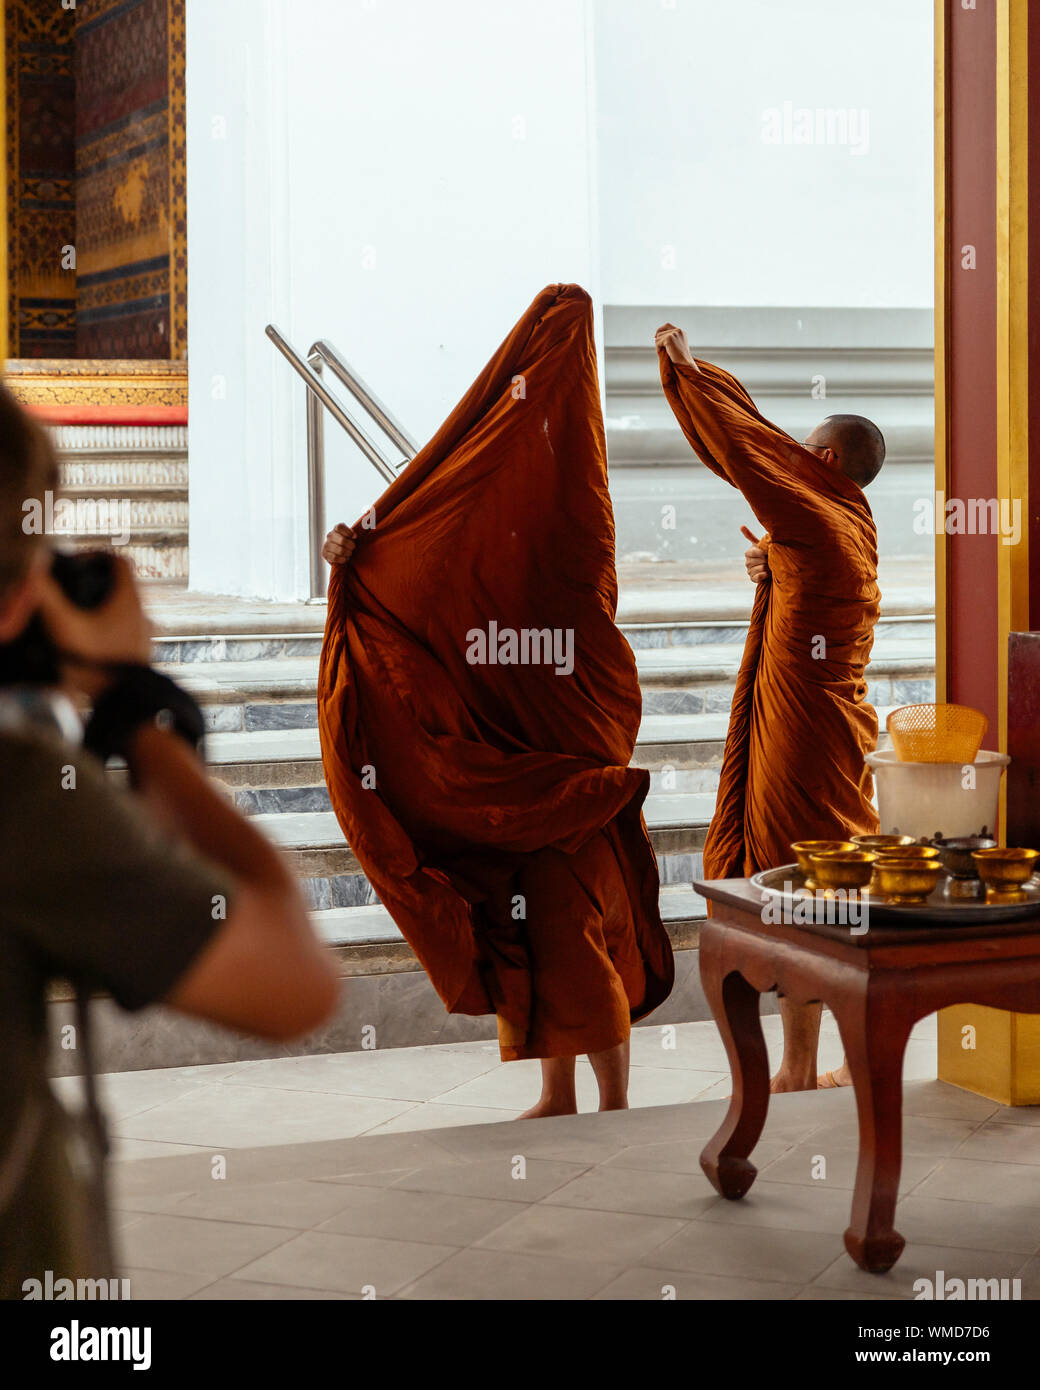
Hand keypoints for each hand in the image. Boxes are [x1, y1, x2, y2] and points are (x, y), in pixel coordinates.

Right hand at [35, 553, 152, 696]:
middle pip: (121, 584)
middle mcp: (142, 614)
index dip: (96, 555)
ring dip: (100, 607)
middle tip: (69, 591)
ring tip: (74, 617)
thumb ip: (47, 598)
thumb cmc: (97, 666)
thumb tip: (32, 573)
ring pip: (123, 609)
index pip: (119, 561)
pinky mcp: (140, 654)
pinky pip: (124, 631)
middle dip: (94, 583)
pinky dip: (107, 628)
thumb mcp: (65, 628)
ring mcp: (144, 635)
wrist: (124, 706)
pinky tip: (86, 642)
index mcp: (130, 600)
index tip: (75, 564)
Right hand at [322, 524, 356, 565]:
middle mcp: (330, 536)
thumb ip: (353, 534)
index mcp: (336, 529)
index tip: (354, 537)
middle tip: (353, 548)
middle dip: (351, 545)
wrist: (341, 556)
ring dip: (347, 553)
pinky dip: (342, 559)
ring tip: (349, 554)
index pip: (340, 527)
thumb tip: (354, 536)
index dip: (348, 532)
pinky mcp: (324, 554)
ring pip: (340, 550)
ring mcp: (326, 545)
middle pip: (342, 540)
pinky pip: (335, 557)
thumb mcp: (351, 537)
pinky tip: (345, 558)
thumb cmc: (348, 544)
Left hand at [654, 323, 694, 365]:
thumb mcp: (676, 346)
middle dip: (658, 340)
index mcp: (681, 332)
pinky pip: (657, 342)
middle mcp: (678, 330)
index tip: (655, 337)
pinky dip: (657, 348)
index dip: (660, 330)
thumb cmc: (680, 358)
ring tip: (662, 352)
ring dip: (658, 345)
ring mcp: (674, 333)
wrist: (685, 363)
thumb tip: (655, 337)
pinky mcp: (669, 338)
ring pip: (658, 337)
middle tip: (659, 348)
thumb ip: (670, 339)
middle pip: (660, 332)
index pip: (667, 325)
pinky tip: (661, 353)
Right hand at [740, 525, 769, 584]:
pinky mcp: (752, 579)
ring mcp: (749, 571)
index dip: (763, 552)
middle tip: (772, 559)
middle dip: (768, 560)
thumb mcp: (761, 544)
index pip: (754, 552)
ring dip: (768, 568)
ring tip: (771, 566)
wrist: (772, 565)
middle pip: (759, 561)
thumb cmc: (766, 552)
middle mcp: (747, 562)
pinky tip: (768, 573)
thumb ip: (751, 536)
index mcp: (748, 553)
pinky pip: (758, 577)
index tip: (769, 551)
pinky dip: (764, 575)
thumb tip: (741, 526)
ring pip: (760, 569)